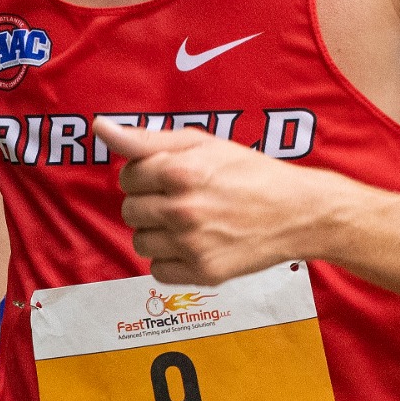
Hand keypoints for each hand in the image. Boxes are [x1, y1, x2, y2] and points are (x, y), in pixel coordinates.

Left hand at [95, 117, 337, 284]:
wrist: (299, 213)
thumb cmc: (250, 172)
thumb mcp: (203, 144)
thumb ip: (146, 138)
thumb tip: (100, 127)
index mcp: (179, 172)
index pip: (127, 177)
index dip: (146, 175)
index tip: (170, 176)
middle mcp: (182, 210)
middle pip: (130, 211)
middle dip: (150, 203)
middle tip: (183, 198)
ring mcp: (191, 245)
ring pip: (140, 242)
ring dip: (157, 233)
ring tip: (188, 222)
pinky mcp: (202, 273)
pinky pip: (157, 271)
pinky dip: (171, 260)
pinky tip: (194, 244)